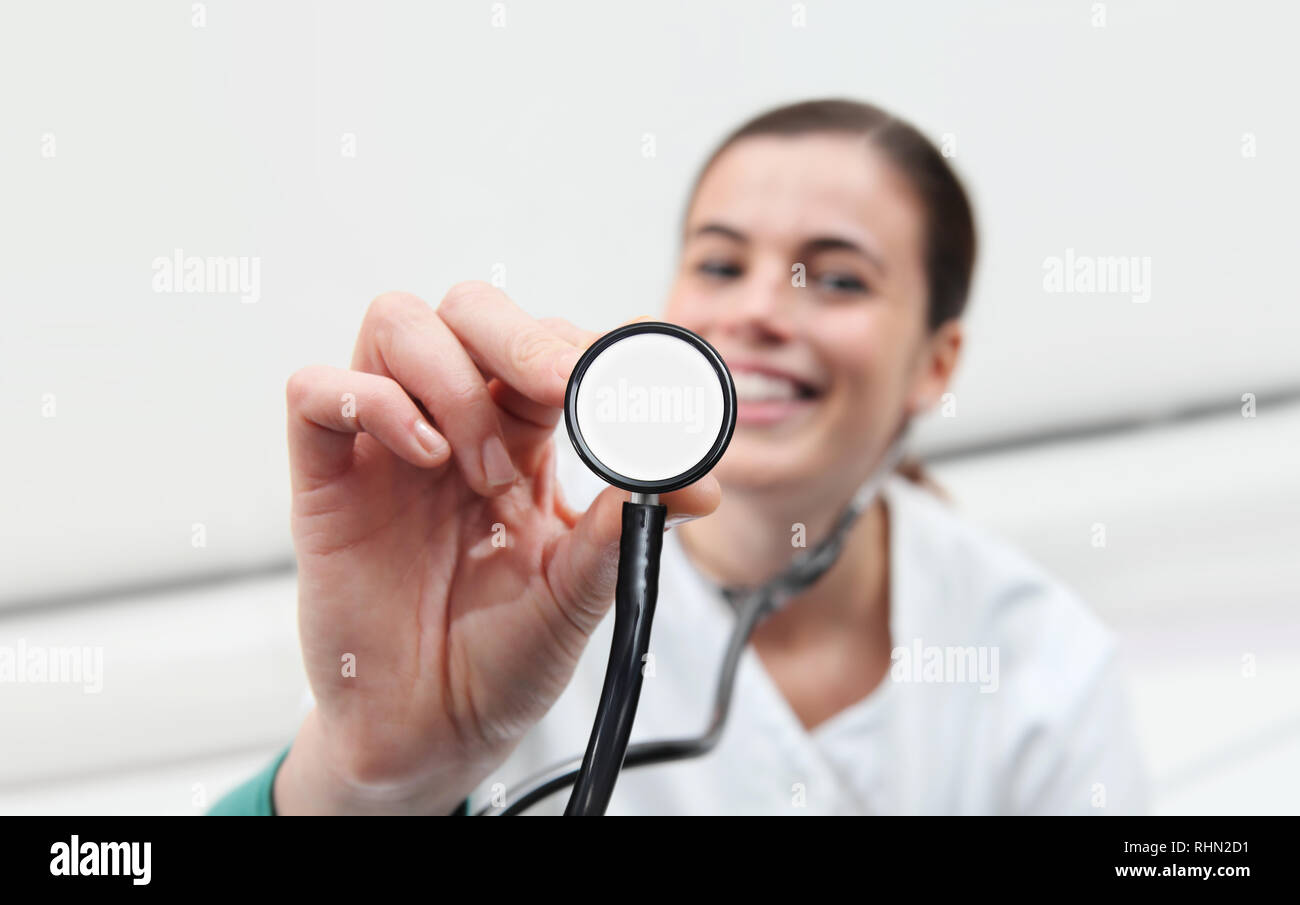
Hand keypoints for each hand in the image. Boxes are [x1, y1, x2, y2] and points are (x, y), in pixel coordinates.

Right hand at [273, 283, 719, 813]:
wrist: (430, 736)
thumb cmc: (500, 658)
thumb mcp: (578, 595)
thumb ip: (620, 532)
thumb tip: (691, 484)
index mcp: (521, 440)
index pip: (548, 345)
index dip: (588, 348)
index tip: (632, 388)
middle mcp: (452, 425)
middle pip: (470, 310)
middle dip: (520, 334)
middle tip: (561, 387)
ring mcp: (384, 446)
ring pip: (396, 325)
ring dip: (453, 381)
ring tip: (482, 474)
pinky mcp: (326, 480)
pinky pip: (316, 392)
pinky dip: (371, 401)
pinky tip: (424, 456)